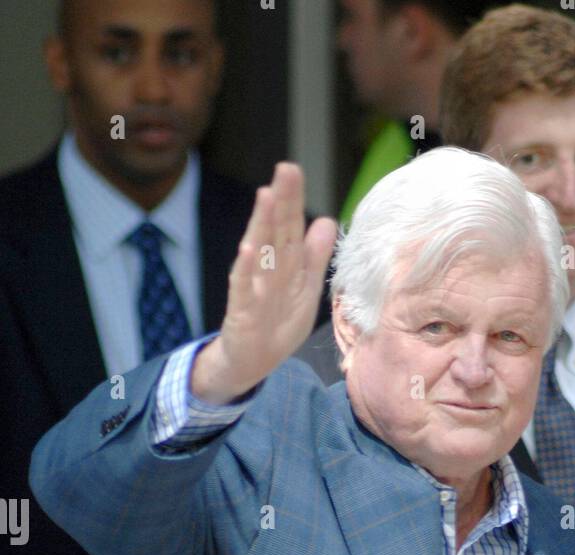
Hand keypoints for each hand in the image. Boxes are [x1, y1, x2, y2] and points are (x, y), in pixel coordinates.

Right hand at [191, 162, 336, 403]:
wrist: (252, 363)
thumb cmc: (277, 323)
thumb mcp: (304, 289)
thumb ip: (315, 256)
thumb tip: (328, 220)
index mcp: (285, 264)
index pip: (290, 225)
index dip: (293, 199)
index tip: (293, 169)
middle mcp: (267, 269)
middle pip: (275, 230)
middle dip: (280, 200)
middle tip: (285, 168)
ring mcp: (253, 287)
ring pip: (259, 251)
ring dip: (262, 224)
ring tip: (266, 195)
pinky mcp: (242, 309)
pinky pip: (243, 287)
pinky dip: (245, 270)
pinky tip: (247, 250)